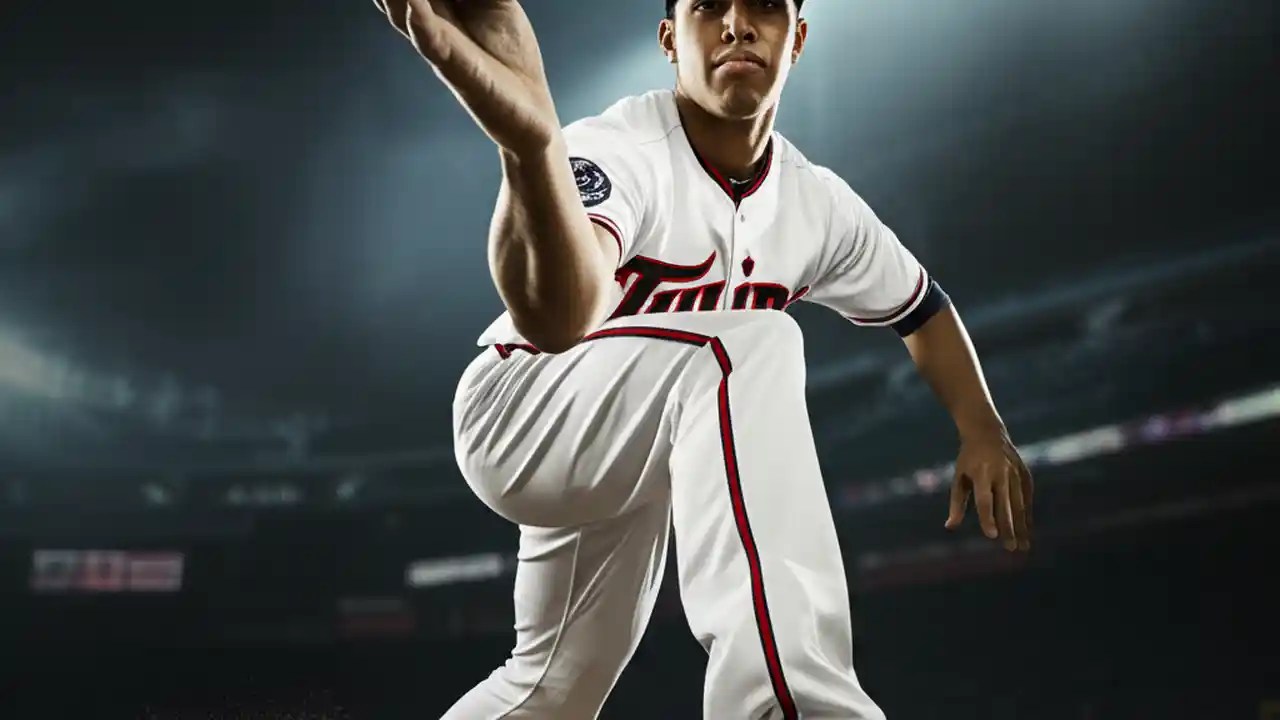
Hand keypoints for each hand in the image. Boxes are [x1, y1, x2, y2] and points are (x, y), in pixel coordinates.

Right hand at [373, 0, 561, 154]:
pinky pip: (434, 44)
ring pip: (406, 13)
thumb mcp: (497, 4)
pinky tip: (413, 8)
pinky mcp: (458, 71)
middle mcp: (430, 24)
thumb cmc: (510, 57)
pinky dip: (421, 25)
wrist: (531, 114)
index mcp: (437, 7)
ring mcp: (441, 48)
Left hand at [944, 430, 1033, 551]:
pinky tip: (1026, 529)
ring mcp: (1015, 473)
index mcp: (981, 473)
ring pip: (1019, 503)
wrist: (987, 431)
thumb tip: (950, 527)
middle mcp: (1001, 473)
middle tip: (1010, 548)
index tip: (992, 536)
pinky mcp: (1025, 473)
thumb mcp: (959, 477)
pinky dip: (1026, 513)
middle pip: (1005, 505)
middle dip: (1009, 528)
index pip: (985, 501)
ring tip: (1022, 546)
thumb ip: (956, 503)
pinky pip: (1026, 497)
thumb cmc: (968, 459)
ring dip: (1021, 526)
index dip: (988, 518)